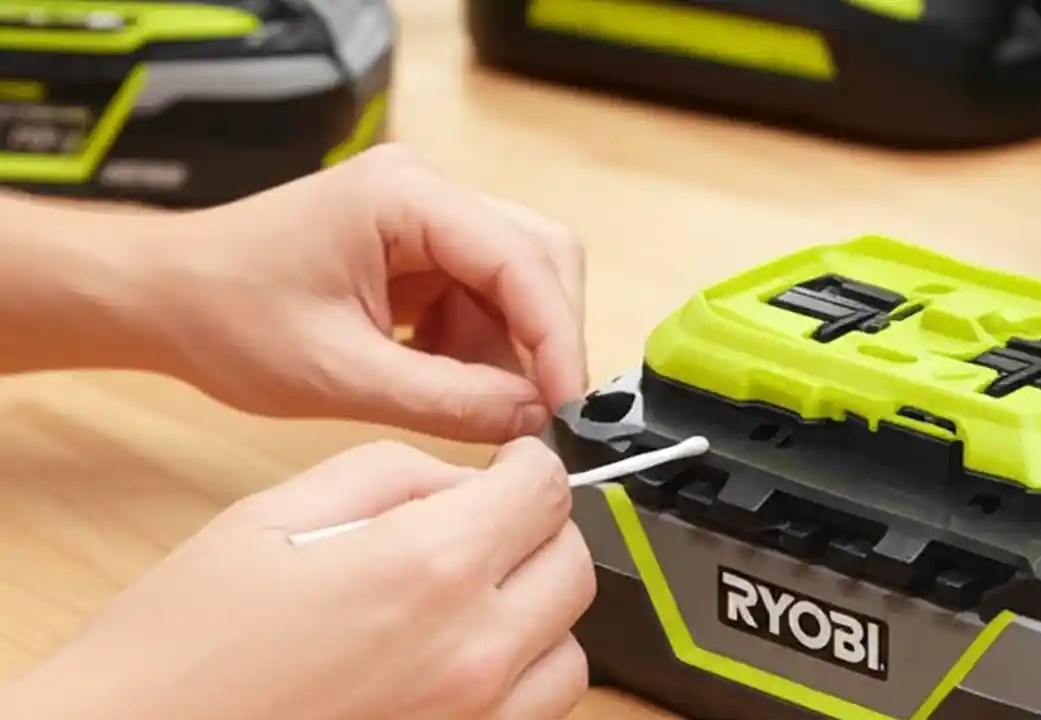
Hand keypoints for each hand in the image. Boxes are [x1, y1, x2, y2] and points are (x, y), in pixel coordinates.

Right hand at [0, 438, 595, 719]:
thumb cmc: (185, 641)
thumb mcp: (278, 512)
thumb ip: (394, 476)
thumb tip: (465, 482)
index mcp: (429, 567)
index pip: (547, 494)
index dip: (532, 466)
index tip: (511, 468)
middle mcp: (472, 651)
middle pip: (572, 566)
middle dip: (539, 531)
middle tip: (488, 525)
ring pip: (569, 649)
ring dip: (537, 610)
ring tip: (472, 599)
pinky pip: (535, 714)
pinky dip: (520, 677)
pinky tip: (457, 660)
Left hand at [138, 144, 588, 442]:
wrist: (162, 299)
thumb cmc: (226, 319)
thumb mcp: (339, 375)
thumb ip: (447, 401)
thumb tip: (534, 420)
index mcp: (405, 197)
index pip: (519, 259)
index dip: (556, 336)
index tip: (570, 406)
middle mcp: (426, 193)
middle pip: (537, 257)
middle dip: (545, 339)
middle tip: (541, 413)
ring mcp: (424, 219)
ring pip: (517, 283)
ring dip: (512, 351)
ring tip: (479, 408)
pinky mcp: (418, 251)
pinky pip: (482, 300)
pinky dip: (482, 351)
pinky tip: (451, 387)